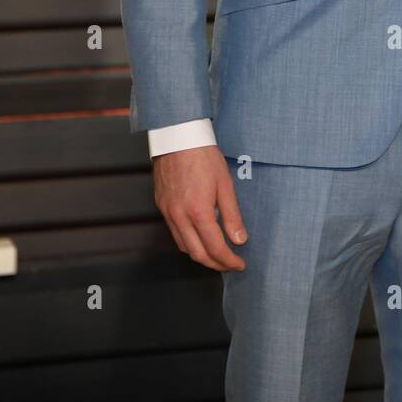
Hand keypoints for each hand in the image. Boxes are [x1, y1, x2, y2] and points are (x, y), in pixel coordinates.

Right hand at [153, 145, 247, 269]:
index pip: (215, 247)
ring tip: (217, 254)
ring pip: (183, 247)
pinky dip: (188, 242)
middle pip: (197, 254)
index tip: (240, 264)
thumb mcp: (225, 184)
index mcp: (198, 211)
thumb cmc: (204, 156)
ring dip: (201, 255)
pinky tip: (200, 238)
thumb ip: (232, 215)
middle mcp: (179, 216)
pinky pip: (175, 233)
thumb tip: (239, 240)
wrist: (178, 137)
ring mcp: (167, 212)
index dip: (229, 260)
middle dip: (215, 264)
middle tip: (230, 264)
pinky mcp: (161, 206)